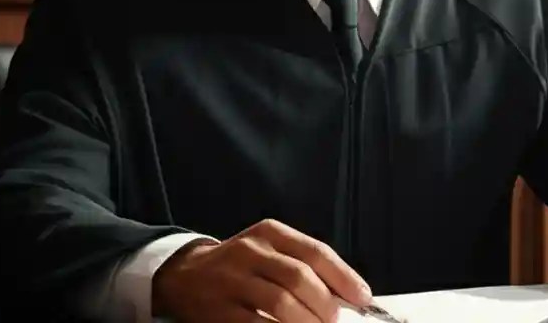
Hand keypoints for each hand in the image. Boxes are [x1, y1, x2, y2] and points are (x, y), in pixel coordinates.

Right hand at [154, 219, 370, 322]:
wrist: (185, 276)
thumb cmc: (241, 266)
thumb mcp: (269, 251)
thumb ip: (304, 266)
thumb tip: (348, 294)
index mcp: (269, 233)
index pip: (315, 252)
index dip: (344, 277)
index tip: (363, 298)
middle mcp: (250, 251)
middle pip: (299, 278)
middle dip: (325, 305)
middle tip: (333, 321)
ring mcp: (232, 281)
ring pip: (281, 304)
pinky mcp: (219, 311)